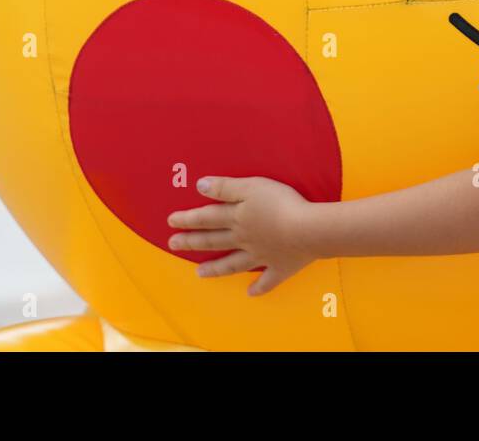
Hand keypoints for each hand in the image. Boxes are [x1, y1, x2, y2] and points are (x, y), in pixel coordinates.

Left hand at [167, 176, 316, 295]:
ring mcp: (261, 256)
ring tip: (199, 274)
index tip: (170, 222)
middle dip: (193, 243)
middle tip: (174, 245)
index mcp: (237, 218)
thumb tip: (200, 186)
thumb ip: (226, 187)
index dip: (188, 219)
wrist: (308, 230)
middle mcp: (244, 239)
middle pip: (214, 241)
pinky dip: (259, 288)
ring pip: (233, 264)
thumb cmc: (281, 204)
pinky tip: (250, 293)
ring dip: (216, 269)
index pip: (207, 218)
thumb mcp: (252, 187)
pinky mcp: (280, 267)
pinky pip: (267, 281)